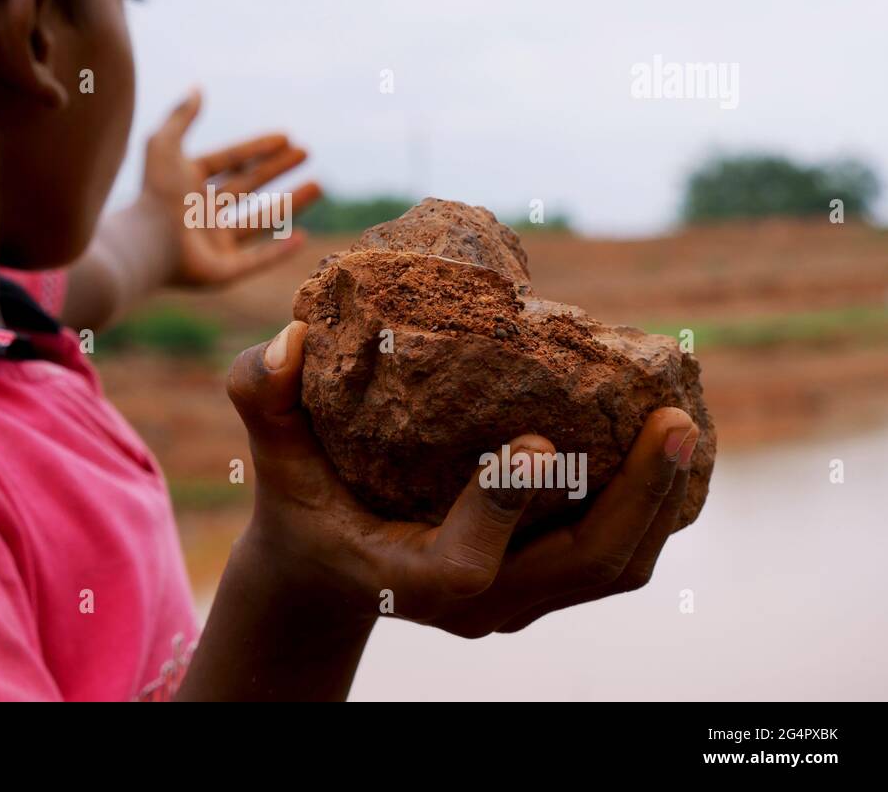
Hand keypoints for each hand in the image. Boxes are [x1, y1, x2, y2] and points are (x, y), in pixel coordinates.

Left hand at [140, 89, 321, 287]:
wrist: (148, 241)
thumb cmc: (155, 194)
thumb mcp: (164, 144)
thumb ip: (180, 116)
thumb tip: (197, 88)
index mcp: (188, 186)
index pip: (230, 161)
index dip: (258, 147)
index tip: (287, 136)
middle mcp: (202, 214)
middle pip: (248, 187)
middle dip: (278, 169)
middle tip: (307, 152)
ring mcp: (213, 244)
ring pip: (260, 221)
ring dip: (290, 203)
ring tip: (319, 185)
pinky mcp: (223, 272)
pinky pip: (258, 261)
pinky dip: (279, 251)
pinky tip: (302, 238)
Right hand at [226, 320, 699, 638]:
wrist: (325, 574)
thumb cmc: (300, 506)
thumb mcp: (273, 457)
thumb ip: (262, 399)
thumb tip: (287, 340)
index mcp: (404, 578)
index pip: (466, 565)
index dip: (505, 507)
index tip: (536, 440)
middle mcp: (471, 604)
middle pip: (578, 570)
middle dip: (635, 500)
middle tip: (675, 421)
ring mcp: (513, 599)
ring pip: (609, 569)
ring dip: (655, 503)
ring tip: (681, 427)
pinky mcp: (537, 582)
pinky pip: (610, 555)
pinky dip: (645, 506)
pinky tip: (662, 445)